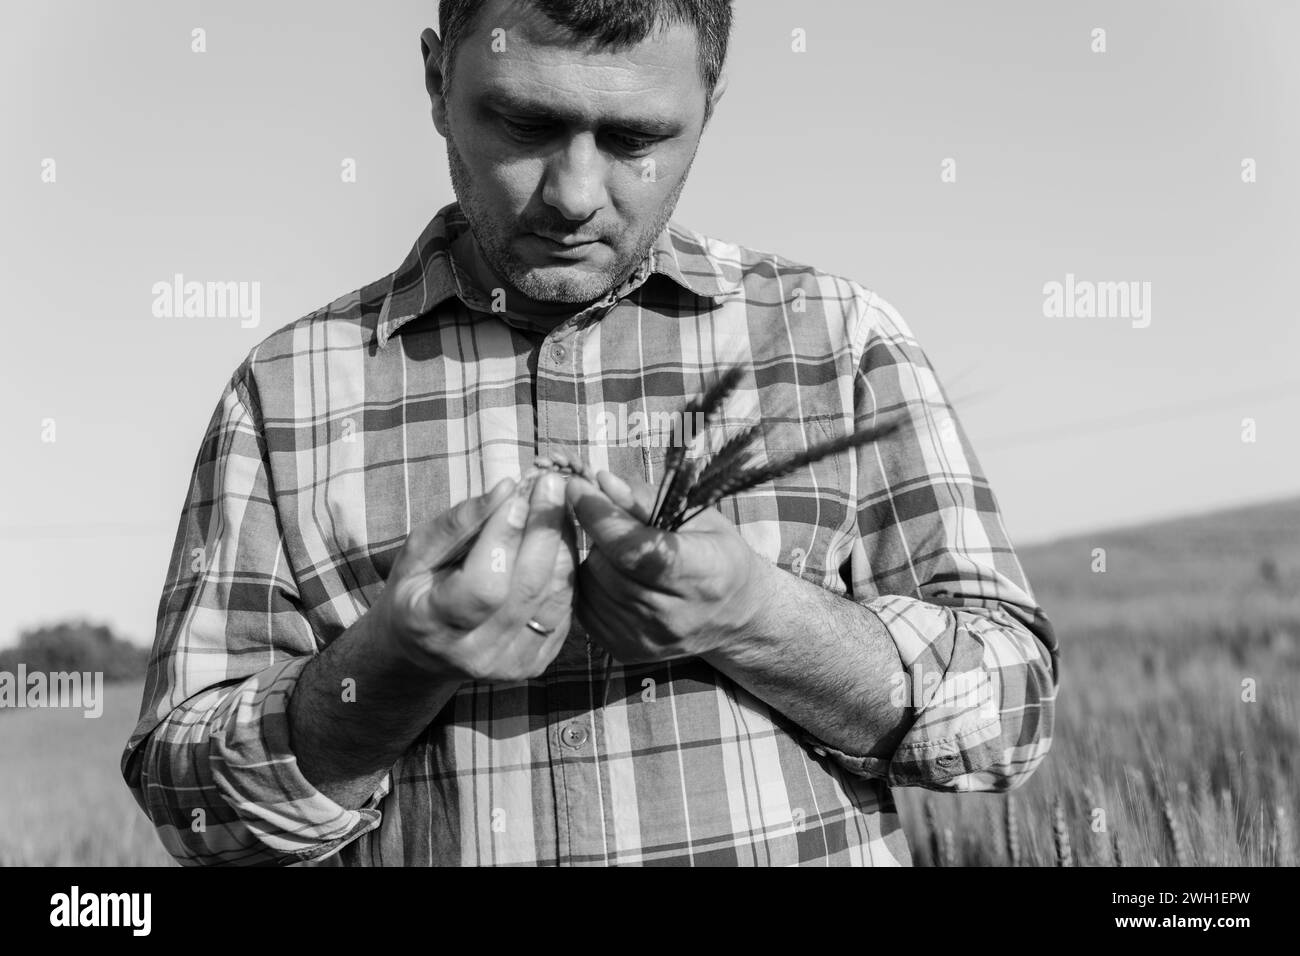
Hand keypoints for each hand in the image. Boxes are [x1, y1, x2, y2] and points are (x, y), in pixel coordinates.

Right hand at [375, 473, 576, 681]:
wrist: (425, 650)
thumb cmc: (419, 588)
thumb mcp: (419, 551)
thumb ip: (459, 522)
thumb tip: (506, 489)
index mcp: (433, 626)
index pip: (483, 586)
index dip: (504, 538)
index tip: (517, 493)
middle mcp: (475, 654)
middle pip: (527, 587)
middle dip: (543, 529)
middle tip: (550, 485)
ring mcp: (509, 664)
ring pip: (554, 594)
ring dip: (562, 542)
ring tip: (557, 504)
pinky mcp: (536, 663)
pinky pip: (565, 606)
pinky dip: (566, 567)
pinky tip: (558, 537)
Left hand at [564, 470, 766, 662]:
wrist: (733, 616)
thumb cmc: (716, 555)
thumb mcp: (698, 516)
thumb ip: (646, 499)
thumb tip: (600, 482)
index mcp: (704, 575)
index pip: (636, 551)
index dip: (601, 517)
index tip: (578, 486)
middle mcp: (675, 616)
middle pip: (608, 566)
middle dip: (599, 532)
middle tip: (611, 518)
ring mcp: (648, 639)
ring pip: (591, 584)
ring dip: (595, 558)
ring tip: (620, 550)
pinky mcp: (626, 650)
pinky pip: (585, 605)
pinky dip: (591, 582)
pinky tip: (614, 574)